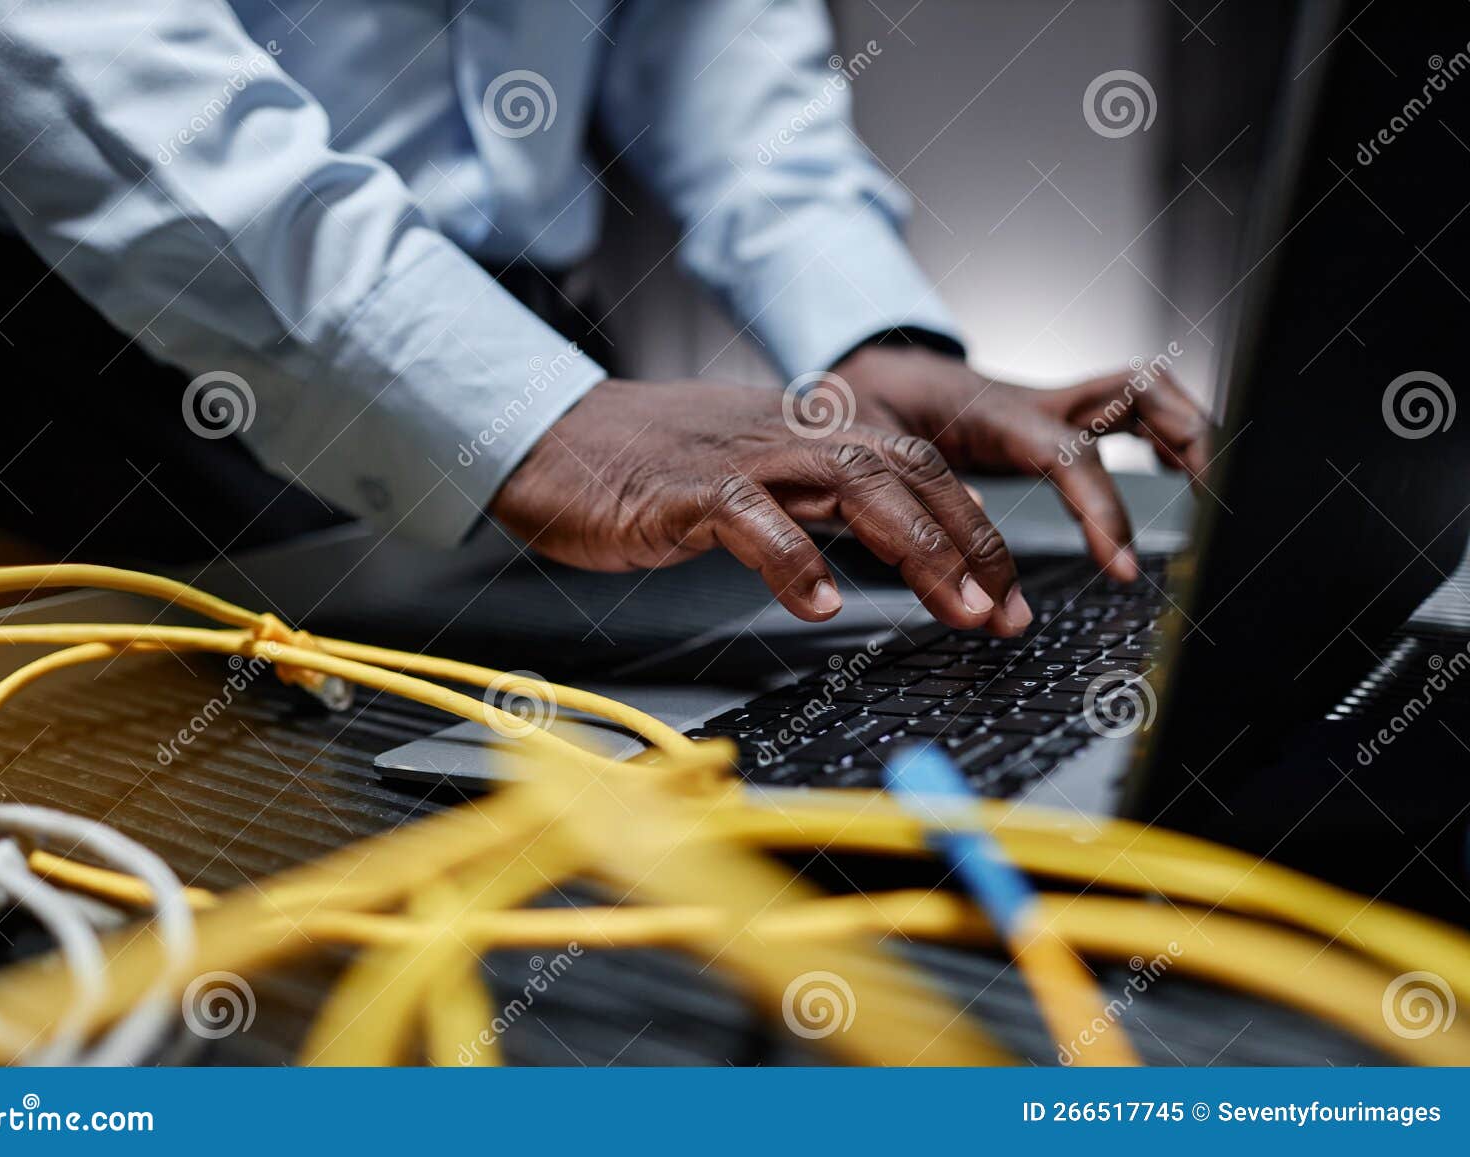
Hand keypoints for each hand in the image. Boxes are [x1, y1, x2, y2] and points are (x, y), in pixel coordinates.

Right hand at [490, 378, 1034, 633]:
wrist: (552, 439)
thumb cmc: (650, 467)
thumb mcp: (755, 475)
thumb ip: (826, 499)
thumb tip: (905, 534)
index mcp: (809, 433)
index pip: (919, 466)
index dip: (974, 528)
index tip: (1009, 595)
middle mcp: (787, 434)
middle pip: (907, 468)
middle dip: (969, 541)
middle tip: (1004, 611)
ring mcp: (739, 457)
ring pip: (851, 481)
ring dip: (914, 545)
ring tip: (953, 606)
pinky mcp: (683, 489)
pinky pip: (751, 515)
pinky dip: (792, 556)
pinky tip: (819, 602)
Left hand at [830, 344, 1210, 580]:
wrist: (869, 369)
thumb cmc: (868, 405)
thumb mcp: (867, 443)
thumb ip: (908, 484)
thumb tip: (966, 523)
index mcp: (994, 414)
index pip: (1068, 454)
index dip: (1102, 508)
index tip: (1122, 565)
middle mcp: (1035, 403)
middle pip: (1136, 395)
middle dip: (1185, 442)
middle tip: (1209, 508)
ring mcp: (1050, 406)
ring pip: (1143, 394)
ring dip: (1187, 432)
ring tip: (1212, 491)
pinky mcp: (1054, 418)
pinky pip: (1125, 414)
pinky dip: (1162, 437)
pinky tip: (1174, 473)